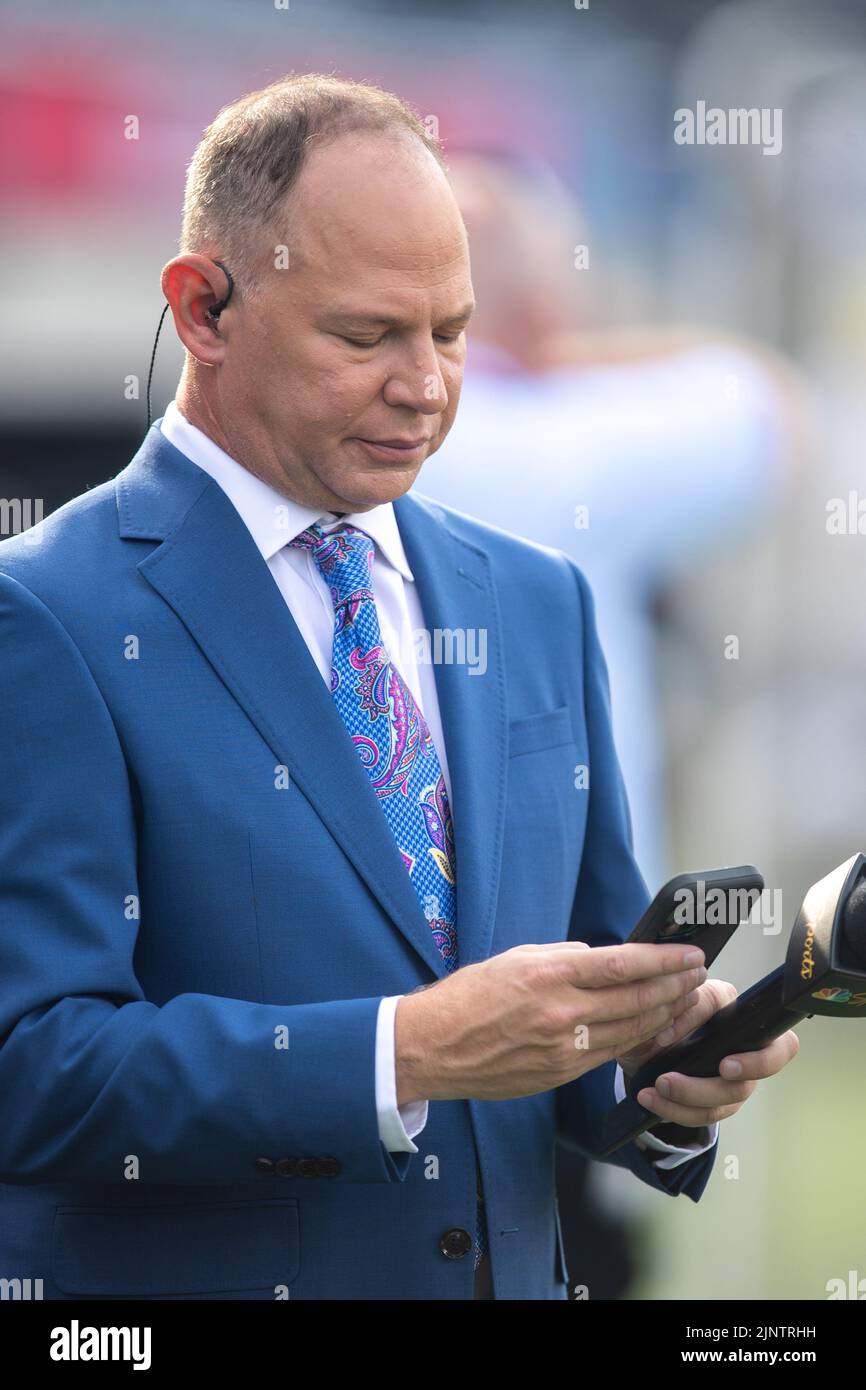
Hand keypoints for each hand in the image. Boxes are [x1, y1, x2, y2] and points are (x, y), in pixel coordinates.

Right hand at [395, 939, 707, 1105]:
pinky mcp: (561, 1073)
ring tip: (687, 999)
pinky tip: (654, 1029)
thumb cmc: (470, 996)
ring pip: (631, 1031)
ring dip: (666, 1014)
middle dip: (675, 986)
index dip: (663, 959)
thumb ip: (563, 956)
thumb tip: (602, 958)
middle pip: (636, 999)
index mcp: (549, 974)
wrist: (434, 1047)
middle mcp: (562, 1011)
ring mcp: (564, 1048)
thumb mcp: (515, 958)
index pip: (622, 964)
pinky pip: (610, 1054)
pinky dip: (639, 1040)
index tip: (690, 952)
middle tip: (699, 974)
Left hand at [618, 979, 800, 1128]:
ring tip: (653, 1088)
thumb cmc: (671, 1011)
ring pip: (722, 1104)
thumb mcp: (679, 1000)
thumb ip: (689, 1006)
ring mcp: (734, 1083)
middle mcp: (748, 1056)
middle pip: (745, 1087)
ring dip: (684, 1099)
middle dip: (704, 1089)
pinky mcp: (715, 1103)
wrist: (644, 1037)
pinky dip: (672, 1109)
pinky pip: (701, 1116)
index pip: (783, 1046)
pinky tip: (649, 1098)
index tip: (724, 1066)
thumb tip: (675, 1031)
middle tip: (668, 1082)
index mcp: (747, 1024)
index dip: (759, 1062)